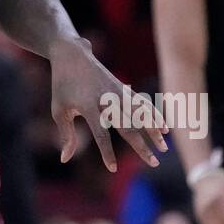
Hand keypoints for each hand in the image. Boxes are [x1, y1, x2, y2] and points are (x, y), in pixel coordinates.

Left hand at [48, 38, 168, 169]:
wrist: (72, 54)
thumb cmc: (62, 85)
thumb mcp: (59, 109)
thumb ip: (66, 134)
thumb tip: (65, 159)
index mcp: (88, 105)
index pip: (100, 133)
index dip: (106, 151)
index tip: (112, 168)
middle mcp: (107, 99)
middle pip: (127, 126)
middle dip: (141, 146)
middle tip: (153, 164)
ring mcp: (117, 92)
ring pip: (140, 114)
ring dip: (153, 131)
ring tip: (164, 148)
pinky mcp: (122, 88)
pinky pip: (141, 104)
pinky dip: (153, 115)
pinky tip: (164, 128)